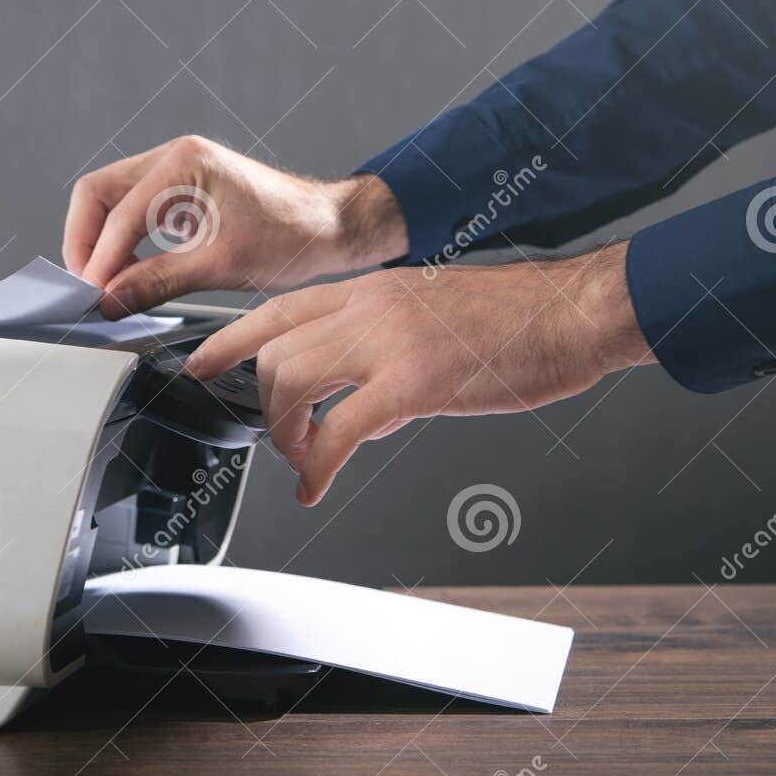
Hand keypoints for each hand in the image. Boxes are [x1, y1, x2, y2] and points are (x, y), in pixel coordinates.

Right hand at [63, 135, 408, 316]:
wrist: (332, 229)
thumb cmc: (293, 236)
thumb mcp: (221, 265)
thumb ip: (158, 281)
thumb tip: (111, 300)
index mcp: (184, 163)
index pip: (120, 214)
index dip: (100, 260)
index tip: (92, 298)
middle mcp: (174, 159)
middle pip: (99, 194)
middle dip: (84, 242)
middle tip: (86, 288)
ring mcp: (176, 173)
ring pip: (110, 202)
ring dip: (100, 243)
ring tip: (103, 285)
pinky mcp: (181, 193)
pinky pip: (133, 214)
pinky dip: (121, 244)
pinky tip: (126, 274)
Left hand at [183, 243, 654, 504]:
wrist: (575, 312)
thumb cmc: (520, 319)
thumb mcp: (432, 320)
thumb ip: (383, 357)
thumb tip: (358, 415)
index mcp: (371, 290)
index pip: (278, 308)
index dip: (230, 338)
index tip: (200, 361)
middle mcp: (367, 306)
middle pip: (273, 351)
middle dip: (263, 405)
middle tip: (281, 439)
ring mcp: (386, 341)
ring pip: (290, 382)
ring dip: (284, 432)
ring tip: (303, 460)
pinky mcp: (413, 381)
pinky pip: (338, 429)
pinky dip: (316, 466)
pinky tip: (317, 486)